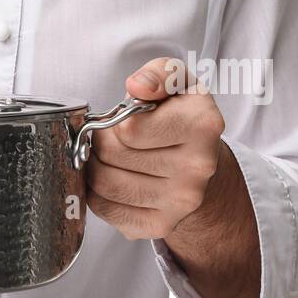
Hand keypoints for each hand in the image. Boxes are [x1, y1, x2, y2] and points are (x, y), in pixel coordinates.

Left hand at [85, 57, 226, 239]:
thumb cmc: (180, 114)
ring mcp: (180, 202)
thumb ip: (157, 73)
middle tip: (110, 136)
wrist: (199, 160)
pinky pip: (105, 209)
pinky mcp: (160, 225)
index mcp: (202, 125)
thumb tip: (138, 87)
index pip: (129, 129)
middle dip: (102, 141)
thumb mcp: (176, 79)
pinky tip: (113, 177)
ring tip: (109, 155)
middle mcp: (197, 168)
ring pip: (104, 183)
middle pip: (112, 155)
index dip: (117, 120)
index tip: (125, 119)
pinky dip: (97, 192)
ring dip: (95, 165)